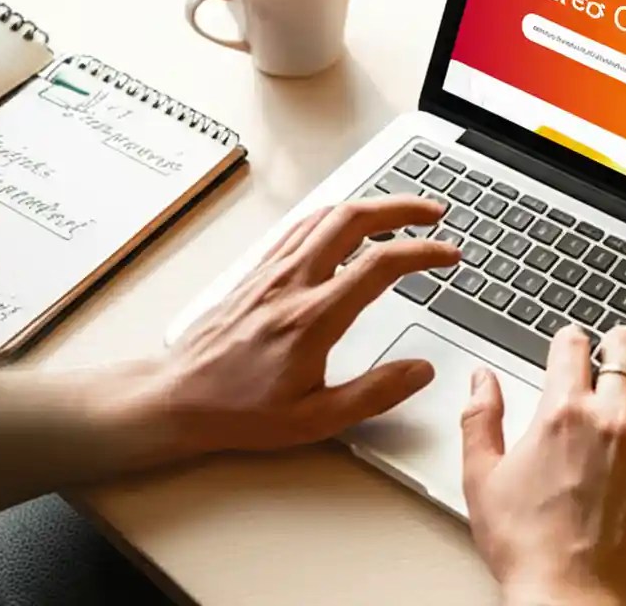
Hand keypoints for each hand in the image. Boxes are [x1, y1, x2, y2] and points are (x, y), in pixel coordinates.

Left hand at [116, 195, 460, 460]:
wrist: (176, 398)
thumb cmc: (239, 412)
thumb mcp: (316, 420)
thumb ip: (375, 393)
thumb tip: (421, 371)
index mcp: (312, 318)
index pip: (379, 265)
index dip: (423, 252)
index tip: (449, 254)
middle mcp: (291, 284)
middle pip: (353, 219)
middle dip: (401, 208)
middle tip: (434, 214)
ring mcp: (271, 272)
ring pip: (326, 216)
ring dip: (370, 205)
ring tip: (401, 210)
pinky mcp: (256, 272)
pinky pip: (300, 227)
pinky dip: (334, 214)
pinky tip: (346, 221)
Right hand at [461, 326, 625, 605]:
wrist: (574, 600)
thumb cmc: (529, 550)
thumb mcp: (482, 480)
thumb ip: (480, 420)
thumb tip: (482, 382)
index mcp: (561, 414)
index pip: (572, 345)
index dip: (569, 340)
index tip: (569, 347)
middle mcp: (612, 418)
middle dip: (615, 342)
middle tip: (612, 349)